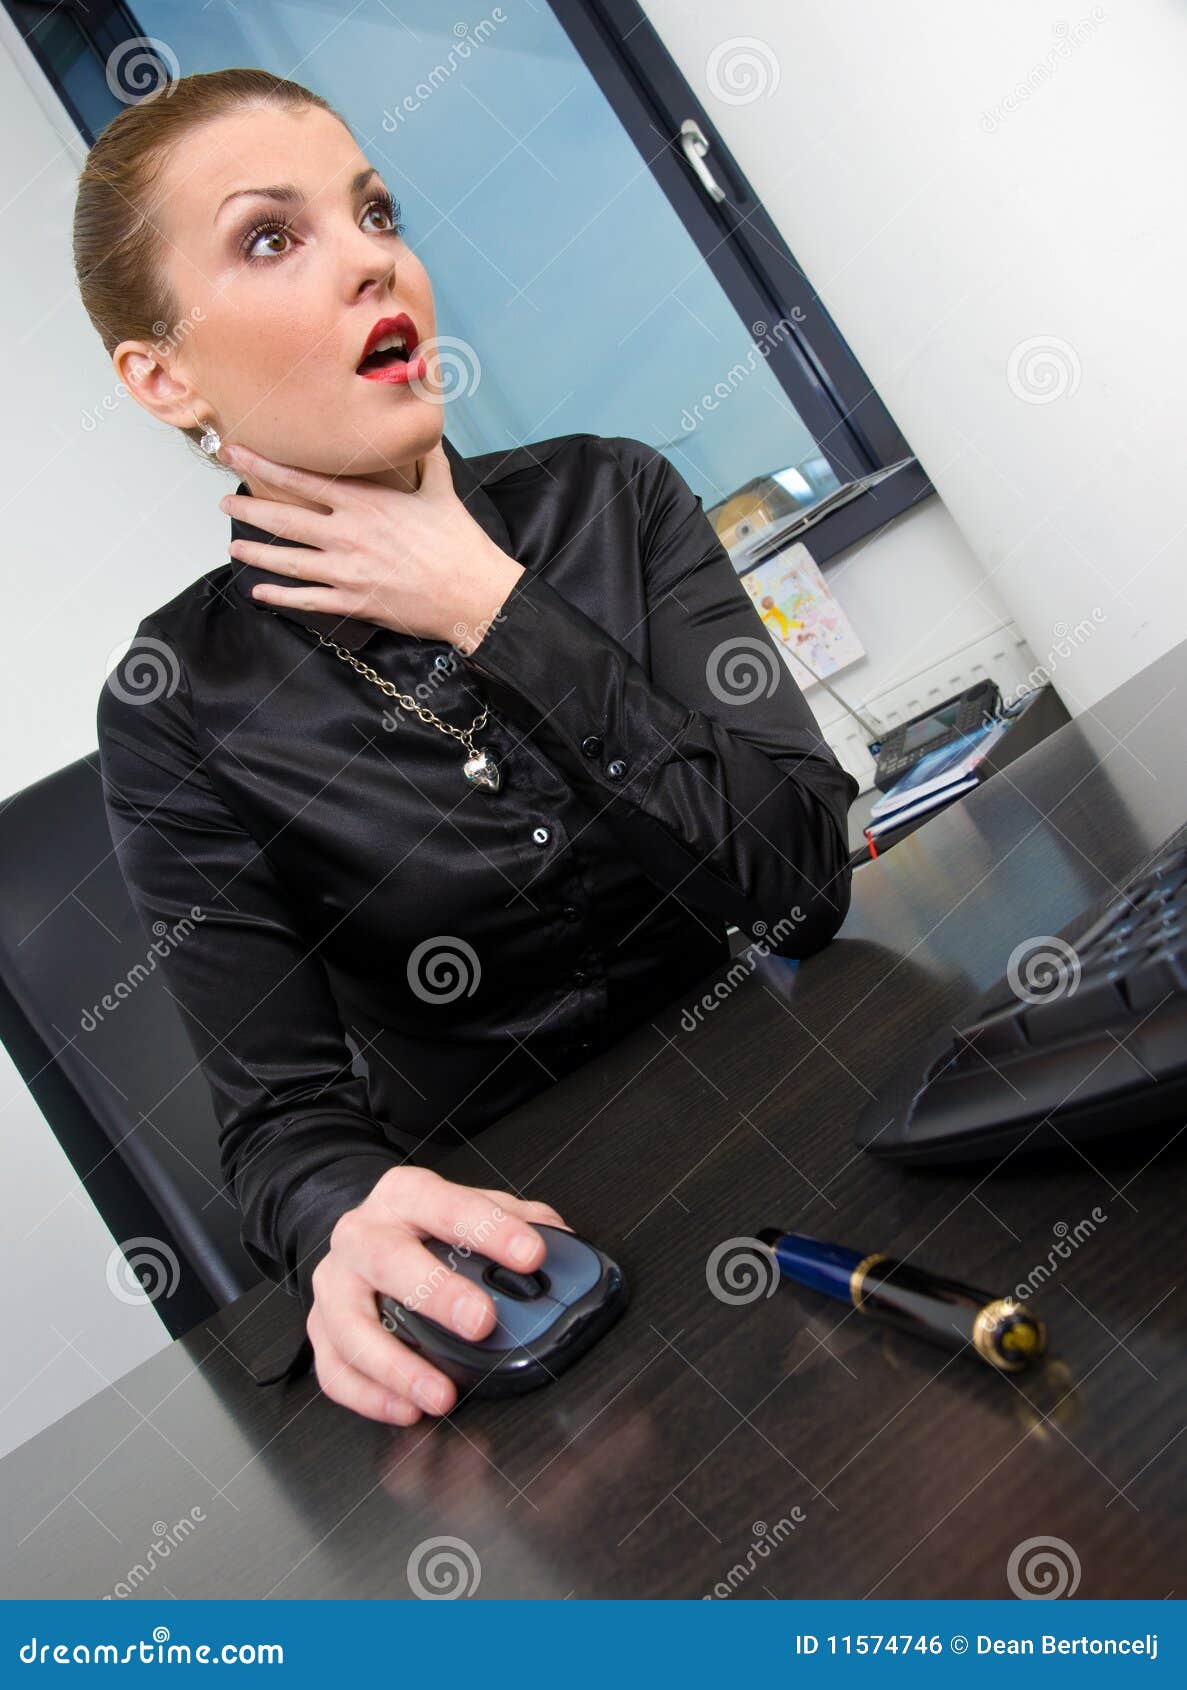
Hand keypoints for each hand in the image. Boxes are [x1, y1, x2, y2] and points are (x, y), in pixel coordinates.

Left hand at [217, 440, 523, 651]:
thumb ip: (427, 461)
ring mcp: (346, 572)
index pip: (301, 480)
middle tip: (223, 502)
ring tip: (233, 545)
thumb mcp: (442, 492)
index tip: (235, 455)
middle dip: (248, 509)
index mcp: (364, 504)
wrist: (472, 593)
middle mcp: (347, 535)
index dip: (262, 466)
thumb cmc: (459, 543)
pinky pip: (307, 600)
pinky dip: (280, 597)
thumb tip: (426, 433)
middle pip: (284, 519)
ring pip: (287, 561)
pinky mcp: (353, 603)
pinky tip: (260, 592)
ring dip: (256, 552)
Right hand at [307, 1166, 571, 1425]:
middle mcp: (362, 1234)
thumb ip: (511, 1218)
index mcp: (404, 1196)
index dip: (492, 1229)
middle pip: (390, 1260)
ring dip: (398, 1365)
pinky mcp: (319, 1329)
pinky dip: (369, 1397)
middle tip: (481, 1322)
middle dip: (437, 1294)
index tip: (530, 1254)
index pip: (448, 1205)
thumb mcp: (462, 1206)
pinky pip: (334, 1369)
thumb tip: (563, 1240)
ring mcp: (335, 1284)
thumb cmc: (416, 1224)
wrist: (358, 1231)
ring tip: (441, 1394)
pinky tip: (407, 1409)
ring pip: (353, 1326)